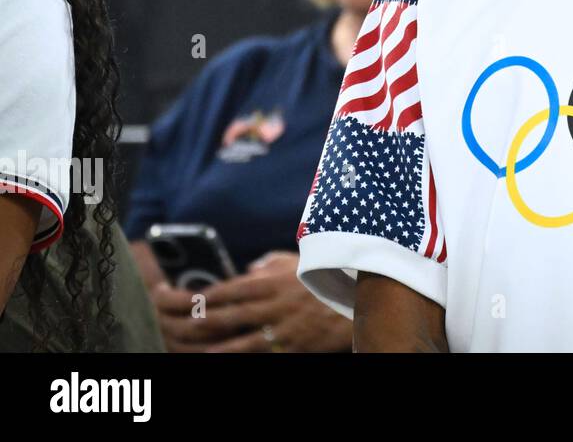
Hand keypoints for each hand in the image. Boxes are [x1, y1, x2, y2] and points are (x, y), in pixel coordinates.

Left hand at [151, 252, 351, 351]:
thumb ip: (270, 264)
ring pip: (231, 344)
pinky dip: (234, 360)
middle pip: (217, 318)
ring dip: (203, 348)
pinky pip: (256, 357)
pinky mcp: (290, 349)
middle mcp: (268, 307)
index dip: (187, 295)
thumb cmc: (328, 275)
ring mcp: (279, 331)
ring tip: (180, 349)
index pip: (218, 291)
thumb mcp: (298, 261)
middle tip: (161, 323)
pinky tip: (217, 360)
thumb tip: (249, 268)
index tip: (165, 296)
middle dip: (184, 323)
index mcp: (268, 282)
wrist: (362, 298)